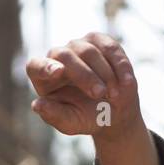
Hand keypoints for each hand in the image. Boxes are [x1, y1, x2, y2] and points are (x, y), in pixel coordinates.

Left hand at [26, 32, 141, 138]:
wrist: (114, 111)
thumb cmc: (87, 117)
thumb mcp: (72, 123)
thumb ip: (54, 116)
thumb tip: (37, 105)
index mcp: (43, 77)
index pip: (36, 66)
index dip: (45, 67)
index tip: (58, 72)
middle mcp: (58, 56)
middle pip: (66, 56)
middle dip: (84, 75)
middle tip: (100, 94)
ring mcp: (78, 45)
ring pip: (89, 51)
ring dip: (104, 74)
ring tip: (114, 96)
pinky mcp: (100, 41)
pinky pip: (110, 48)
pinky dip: (120, 66)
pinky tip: (127, 83)